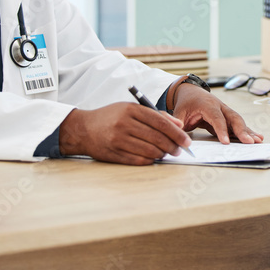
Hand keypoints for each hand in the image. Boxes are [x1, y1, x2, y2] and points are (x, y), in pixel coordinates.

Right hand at [58, 104, 191, 164]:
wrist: (83, 129)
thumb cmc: (111, 117)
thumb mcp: (131, 109)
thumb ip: (156, 115)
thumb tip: (179, 125)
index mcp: (131, 109)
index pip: (160, 122)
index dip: (176, 133)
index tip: (186, 140)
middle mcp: (124, 124)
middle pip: (157, 137)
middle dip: (173, 146)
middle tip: (180, 150)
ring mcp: (118, 140)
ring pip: (150, 150)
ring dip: (163, 154)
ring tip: (168, 153)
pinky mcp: (114, 153)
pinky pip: (139, 160)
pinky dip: (151, 160)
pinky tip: (155, 158)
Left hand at [172, 85, 263, 143]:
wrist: (191, 92)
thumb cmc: (186, 103)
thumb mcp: (178, 112)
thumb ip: (178, 123)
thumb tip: (177, 135)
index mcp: (208, 105)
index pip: (217, 118)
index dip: (222, 130)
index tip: (226, 142)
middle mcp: (220, 106)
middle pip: (233, 117)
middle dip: (242, 130)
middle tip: (249, 142)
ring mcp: (225, 111)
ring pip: (239, 121)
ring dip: (248, 131)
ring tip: (258, 141)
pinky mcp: (227, 117)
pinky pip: (238, 125)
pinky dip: (247, 131)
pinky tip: (257, 138)